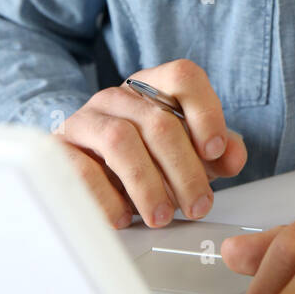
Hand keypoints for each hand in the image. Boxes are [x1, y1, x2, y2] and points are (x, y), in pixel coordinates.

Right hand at [60, 59, 246, 228]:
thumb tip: (234, 156)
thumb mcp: (189, 152)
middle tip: (198, 205)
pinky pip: (83, 170)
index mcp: (153, 86)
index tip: (217, 151)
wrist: (86, 164)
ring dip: (148, 184)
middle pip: (158, 121)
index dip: (205, 112)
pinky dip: (107, 198)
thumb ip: (218, 152)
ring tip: (162, 216)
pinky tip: (123, 217)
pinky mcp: (60, 150)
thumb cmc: (145, 156)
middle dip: (184, 170)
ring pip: (120, 140)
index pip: (183, 76)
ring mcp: (86, 120)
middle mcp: (118, 97)